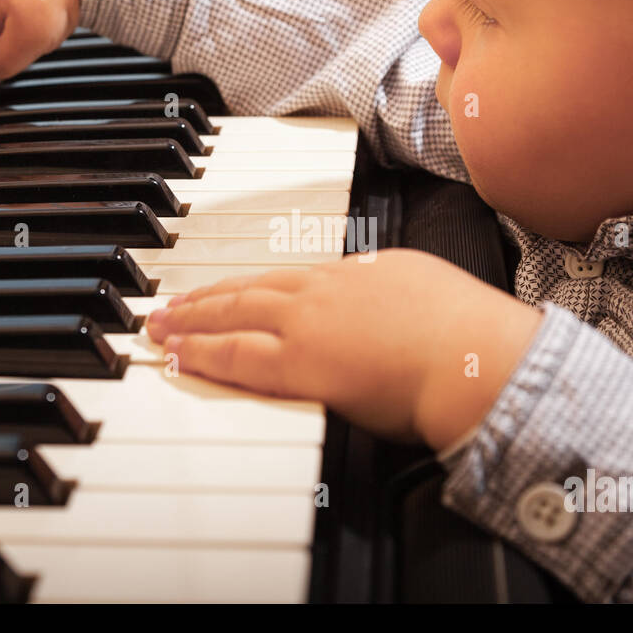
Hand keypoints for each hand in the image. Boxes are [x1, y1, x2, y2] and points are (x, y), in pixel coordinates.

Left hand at [145, 248, 543, 449]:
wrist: (473, 357)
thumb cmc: (470, 339)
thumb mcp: (436, 298)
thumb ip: (405, 303)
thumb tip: (401, 317)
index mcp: (365, 270)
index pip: (296, 276)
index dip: (255, 283)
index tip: (233, 289)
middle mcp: (329, 289)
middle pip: (253, 286)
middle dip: (207, 295)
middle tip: (172, 302)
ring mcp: (309, 322)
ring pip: (234, 314)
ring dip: (191, 319)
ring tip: (159, 325)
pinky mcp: (298, 362)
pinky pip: (235, 355)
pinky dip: (199, 352)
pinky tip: (175, 353)